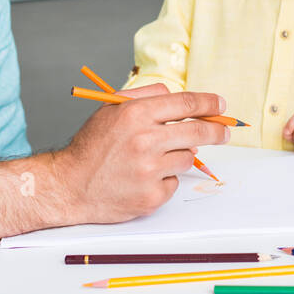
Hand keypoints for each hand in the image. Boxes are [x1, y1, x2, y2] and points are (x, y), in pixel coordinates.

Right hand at [55, 89, 230, 222]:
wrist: (68, 186)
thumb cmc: (91, 146)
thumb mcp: (111, 109)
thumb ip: (145, 96)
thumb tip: (177, 97)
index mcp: (135, 115)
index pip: (185, 104)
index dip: (209, 104)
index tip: (221, 106)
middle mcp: (144, 141)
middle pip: (198, 133)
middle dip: (217, 132)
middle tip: (225, 132)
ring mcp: (149, 171)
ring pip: (187, 158)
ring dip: (177, 156)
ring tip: (151, 159)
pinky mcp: (151, 196)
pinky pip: (173, 183)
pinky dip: (164, 180)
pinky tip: (142, 179)